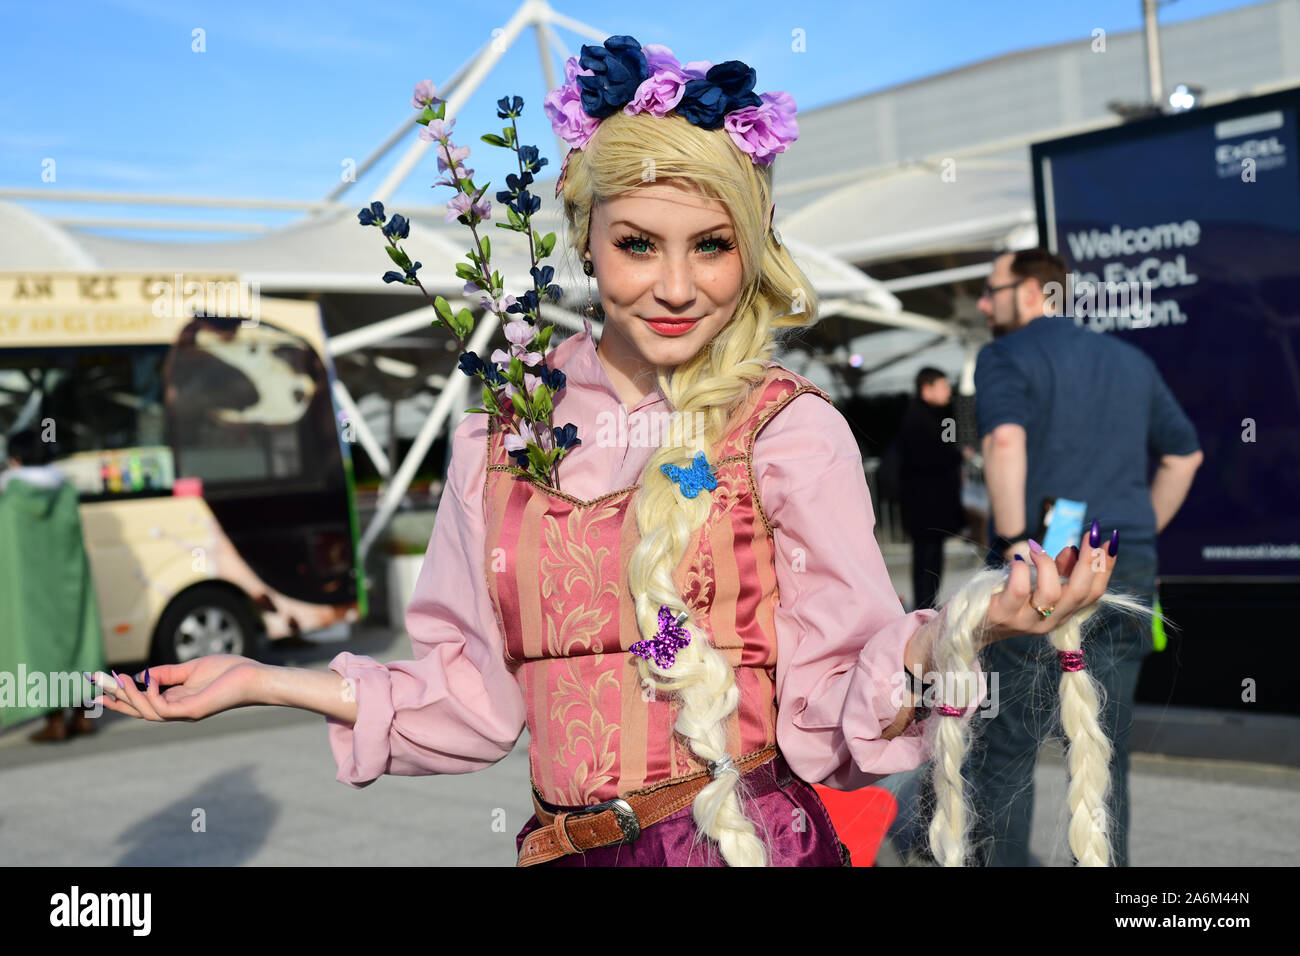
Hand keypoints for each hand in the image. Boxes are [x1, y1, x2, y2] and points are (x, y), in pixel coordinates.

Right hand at [93, 655, 264, 721]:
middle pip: (139, 710)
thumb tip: (142, 674)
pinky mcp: (192, 710)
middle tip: (95, 684)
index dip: (120, 697)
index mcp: (177, 701)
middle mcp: (178, 710)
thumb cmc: (229, 671)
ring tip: (118, 679)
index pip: (143, 703)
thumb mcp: (191, 668)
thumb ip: (167, 673)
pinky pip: (163, 708)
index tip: (99, 688)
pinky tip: (146, 680)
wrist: (254, 676)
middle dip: (116, 699)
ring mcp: (184, 713)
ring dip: (129, 697)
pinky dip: (150, 695)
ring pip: (147, 712)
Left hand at [982, 523, 1117, 646]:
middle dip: (1089, 561)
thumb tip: (1072, 551)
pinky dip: (1021, 570)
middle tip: (1090, 534)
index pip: (1093, 593)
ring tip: (1037, 549)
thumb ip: (1057, 572)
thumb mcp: (1036, 587)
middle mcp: (1049, 621)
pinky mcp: (1002, 615)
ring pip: (1052, 594)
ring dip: (1049, 564)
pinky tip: (1017, 560)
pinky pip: (1019, 590)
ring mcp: (1026, 621)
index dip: (1105, 567)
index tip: (1110, 540)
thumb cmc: (1007, 599)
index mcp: (1062, 614)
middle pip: (1080, 593)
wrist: (973, 625)